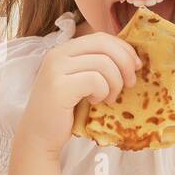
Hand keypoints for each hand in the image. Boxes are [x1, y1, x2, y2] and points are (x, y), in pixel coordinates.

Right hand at [16, 33, 141, 158]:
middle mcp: (57, 54)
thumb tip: (132, 58)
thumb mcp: (82, 81)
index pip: (100, 37)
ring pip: (103, 64)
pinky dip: (102, 92)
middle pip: (104, 45)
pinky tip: (94, 102)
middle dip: (125, 64)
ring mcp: (56, 69)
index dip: (123, 49)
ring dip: (115, 84)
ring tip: (108, 98)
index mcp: (64, 50)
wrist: (39, 137)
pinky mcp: (59, 86)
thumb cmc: (65, 111)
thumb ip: (97, 66)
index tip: (135, 67)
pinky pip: (95, 80)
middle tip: (129, 84)